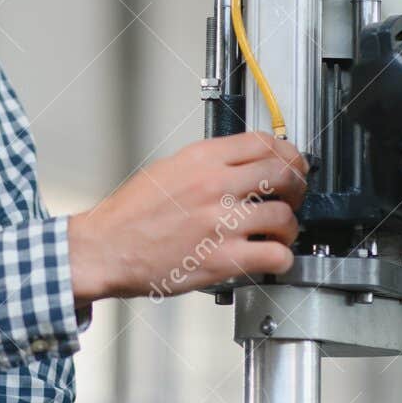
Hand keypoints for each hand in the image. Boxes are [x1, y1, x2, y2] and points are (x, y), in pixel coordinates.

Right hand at [68, 132, 306, 307]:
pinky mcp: (222, 258)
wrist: (104, 249)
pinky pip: (275, 256)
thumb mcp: (166, 170)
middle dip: (297, 186)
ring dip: (289, 227)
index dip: (287, 153)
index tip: (290, 163)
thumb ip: (206, 165)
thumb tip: (239, 164)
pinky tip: (272, 257)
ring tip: (280, 233)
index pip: (264, 143)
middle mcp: (214, 186)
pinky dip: (282, 259)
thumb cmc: (128, 216)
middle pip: (283, 174)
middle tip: (294, 196)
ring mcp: (220, 223)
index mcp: (201, 160)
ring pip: (284, 217)